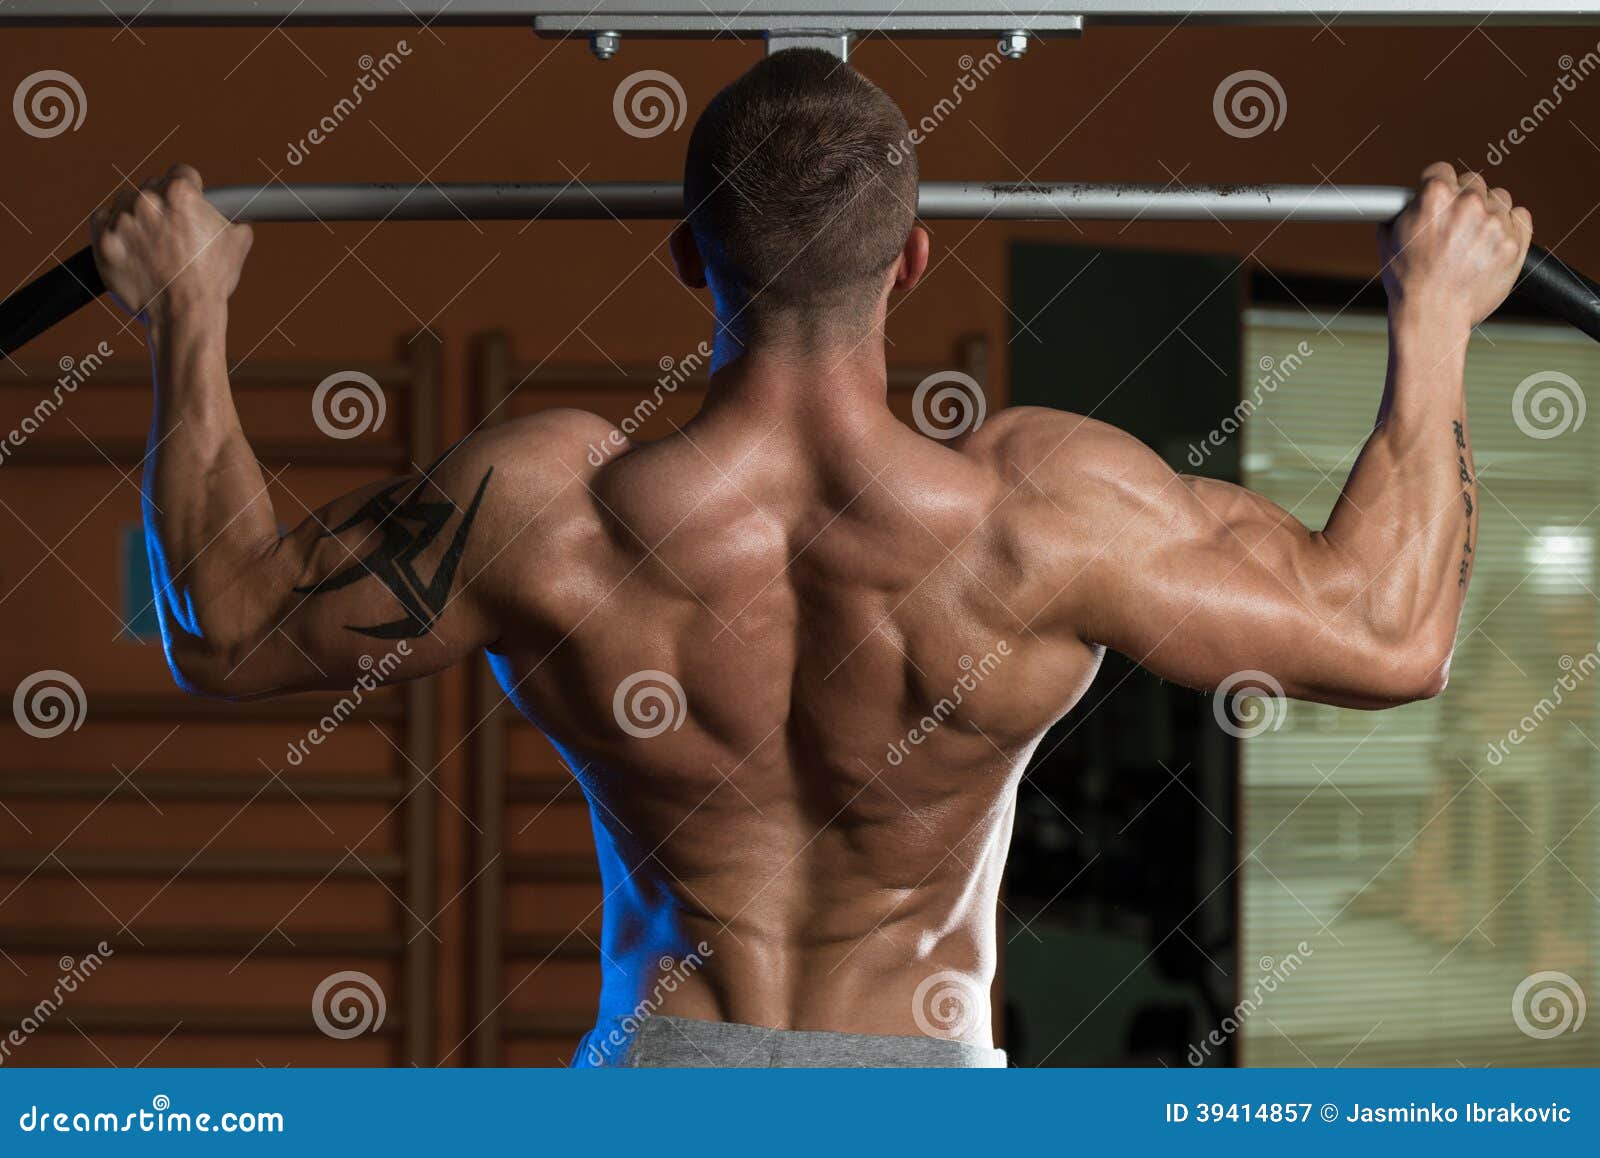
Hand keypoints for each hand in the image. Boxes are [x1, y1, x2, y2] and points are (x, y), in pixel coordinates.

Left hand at [89, 164, 251, 320]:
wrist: (184, 314)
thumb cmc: (212, 280)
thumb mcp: (237, 244)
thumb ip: (234, 219)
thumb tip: (236, 216)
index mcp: (181, 192)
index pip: (182, 172)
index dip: (189, 189)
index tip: (188, 204)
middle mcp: (147, 199)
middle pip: (152, 186)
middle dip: (161, 204)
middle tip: (172, 232)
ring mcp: (122, 219)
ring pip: (126, 202)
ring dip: (136, 216)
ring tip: (152, 244)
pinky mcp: (103, 240)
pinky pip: (102, 220)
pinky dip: (113, 229)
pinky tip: (130, 245)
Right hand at [1380, 162, 1531, 329]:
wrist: (1432, 316)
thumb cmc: (1408, 284)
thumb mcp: (1389, 242)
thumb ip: (1400, 213)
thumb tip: (1405, 204)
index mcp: (1435, 197)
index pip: (1441, 170)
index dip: (1435, 185)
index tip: (1437, 199)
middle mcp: (1469, 203)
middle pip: (1473, 181)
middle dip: (1463, 199)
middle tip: (1454, 225)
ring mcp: (1496, 222)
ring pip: (1499, 198)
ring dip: (1488, 212)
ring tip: (1472, 239)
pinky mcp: (1516, 241)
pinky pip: (1521, 217)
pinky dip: (1511, 225)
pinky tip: (1492, 242)